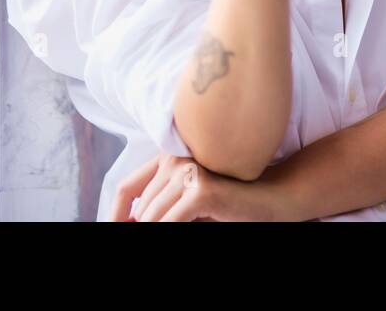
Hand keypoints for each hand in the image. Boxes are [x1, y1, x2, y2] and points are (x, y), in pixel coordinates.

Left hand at [111, 153, 289, 221]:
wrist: (269, 198)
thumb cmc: (228, 203)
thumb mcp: (187, 204)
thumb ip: (160, 207)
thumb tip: (127, 222)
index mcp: (169, 156)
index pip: (129, 186)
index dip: (116, 213)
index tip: (117, 228)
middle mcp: (176, 157)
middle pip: (142, 208)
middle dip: (143, 227)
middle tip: (153, 229)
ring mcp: (189, 171)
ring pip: (153, 217)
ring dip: (159, 229)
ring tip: (191, 222)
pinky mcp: (201, 189)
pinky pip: (170, 222)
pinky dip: (171, 230)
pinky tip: (196, 223)